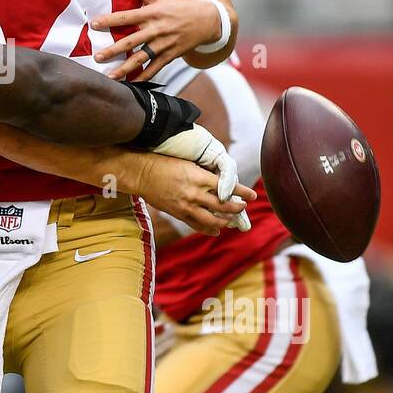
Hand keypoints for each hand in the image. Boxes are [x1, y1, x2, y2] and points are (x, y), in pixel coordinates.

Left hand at [91, 0, 220, 80]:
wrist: (208, 20)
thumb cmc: (181, 6)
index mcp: (152, 13)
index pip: (127, 17)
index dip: (110, 20)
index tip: (94, 24)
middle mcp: (156, 29)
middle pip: (131, 41)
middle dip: (113, 50)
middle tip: (97, 57)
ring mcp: (163, 44)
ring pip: (141, 58)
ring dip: (124, 68)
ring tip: (110, 76)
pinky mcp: (170, 55)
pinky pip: (154, 68)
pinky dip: (143, 77)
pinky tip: (130, 84)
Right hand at [133, 152, 255, 236]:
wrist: (140, 172)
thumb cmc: (162, 162)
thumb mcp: (186, 162)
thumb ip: (202, 173)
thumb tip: (219, 178)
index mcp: (198, 177)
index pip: (227, 187)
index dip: (242, 192)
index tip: (253, 195)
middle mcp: (194, 193)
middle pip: (223, 205)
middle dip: (237, 208)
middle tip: (243, 207)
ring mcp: (186, 205)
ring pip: (212, 219)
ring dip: (225, 221)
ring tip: (232, 220)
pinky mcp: (178, 213)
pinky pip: (197, 224)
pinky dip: (208, 229)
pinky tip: (216, 230)